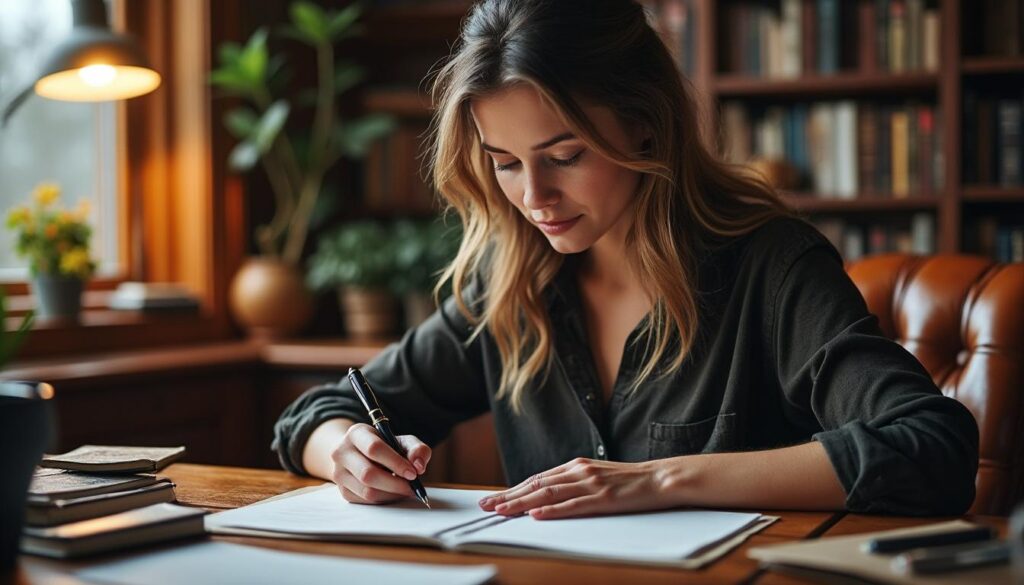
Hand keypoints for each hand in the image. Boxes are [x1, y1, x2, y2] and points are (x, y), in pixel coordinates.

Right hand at [331, 423, 430, 504]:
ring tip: (405, 490)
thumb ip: (417, 449)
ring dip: (391, 494)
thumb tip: (419, 466)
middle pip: (368, 474)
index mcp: (356, 433)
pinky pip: (365, 501)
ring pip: (366, 491)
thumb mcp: (402, 441)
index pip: (374, 448)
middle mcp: (341, 452)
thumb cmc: (386, 447)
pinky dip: (384, 500)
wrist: (360, 454)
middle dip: (395, 483)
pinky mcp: (342, 490)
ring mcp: (338, 473)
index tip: (413, 473)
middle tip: (412, 487)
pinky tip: (393, 493)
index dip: (396, 463)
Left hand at [478, 457, 671, 519]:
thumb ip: (575, 482)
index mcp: (576, 466)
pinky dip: (553, 511)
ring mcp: (591, 484)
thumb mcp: (597, 475)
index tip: (493, 498)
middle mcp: (579, 471)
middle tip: (485, 505)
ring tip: (501, 511)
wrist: (661, 478)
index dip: (513, 489)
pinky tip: (536, 515)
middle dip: (508, 496)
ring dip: (521, 503)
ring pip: (548, 495)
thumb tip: (549, 495)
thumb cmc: (630, 481)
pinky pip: (573, 506)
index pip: (537, 479)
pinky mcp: (604, 498)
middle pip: (536, 485)